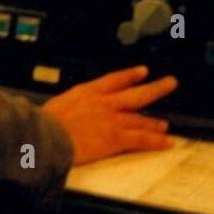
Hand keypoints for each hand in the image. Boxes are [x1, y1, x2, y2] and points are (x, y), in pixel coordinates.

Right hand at [43, 65, 177, 166]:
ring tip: (164, 125)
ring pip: (140, 119)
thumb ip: (65, 108)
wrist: (44, 135)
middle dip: (155, 88)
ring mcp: (112, 120)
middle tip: (170, 83)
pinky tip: (166, 142)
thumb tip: (59, 114)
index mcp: (86, 93)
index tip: (142, 71)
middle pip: (136, 94)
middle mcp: (103, 103)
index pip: (114, 80)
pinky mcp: (115, 138)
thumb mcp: (53, 106)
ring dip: (154, 123)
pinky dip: (156, 141)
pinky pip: (141, 139)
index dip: (130, 75)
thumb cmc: (43, 124)